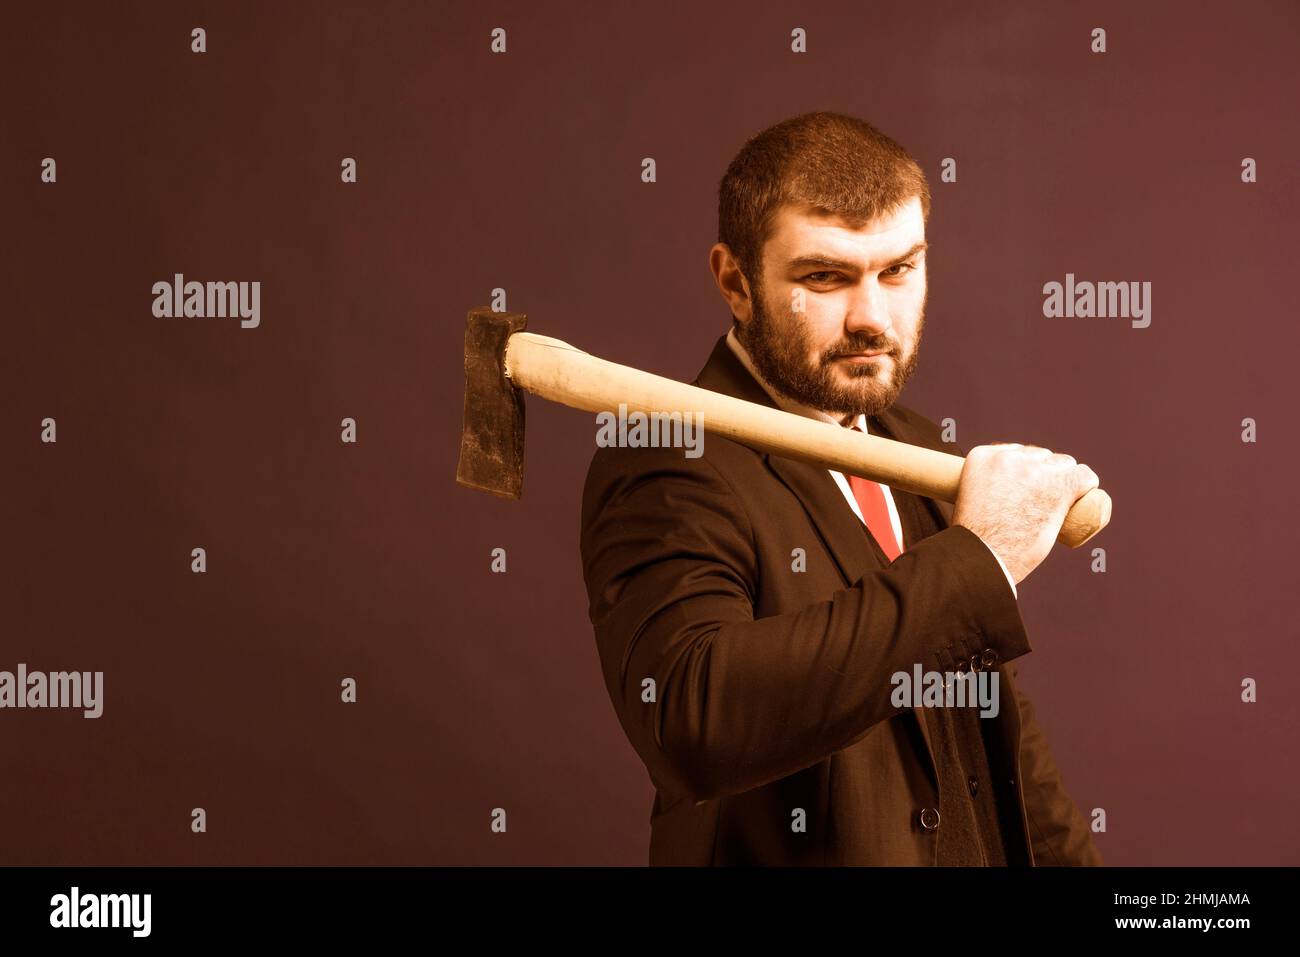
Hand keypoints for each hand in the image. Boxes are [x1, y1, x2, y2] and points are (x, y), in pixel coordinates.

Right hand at [951, 443, 1099, 585]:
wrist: (983, 557)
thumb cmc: (974, 540)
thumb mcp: (968, 500)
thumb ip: (979, 490)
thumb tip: (994, 499)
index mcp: (982, 456)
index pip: (1016, 453)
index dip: (1024, 471)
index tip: (1023, 490)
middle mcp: (1009, 457)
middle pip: (1041, 457)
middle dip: (1044, 475)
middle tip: (1038, 502)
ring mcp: (1036, 470)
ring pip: (1064, 466)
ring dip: (1064, 481)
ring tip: (1056, 504)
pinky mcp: (1059, 486)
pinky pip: (1085, 477)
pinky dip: (1086, 487)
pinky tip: (1082, 498)